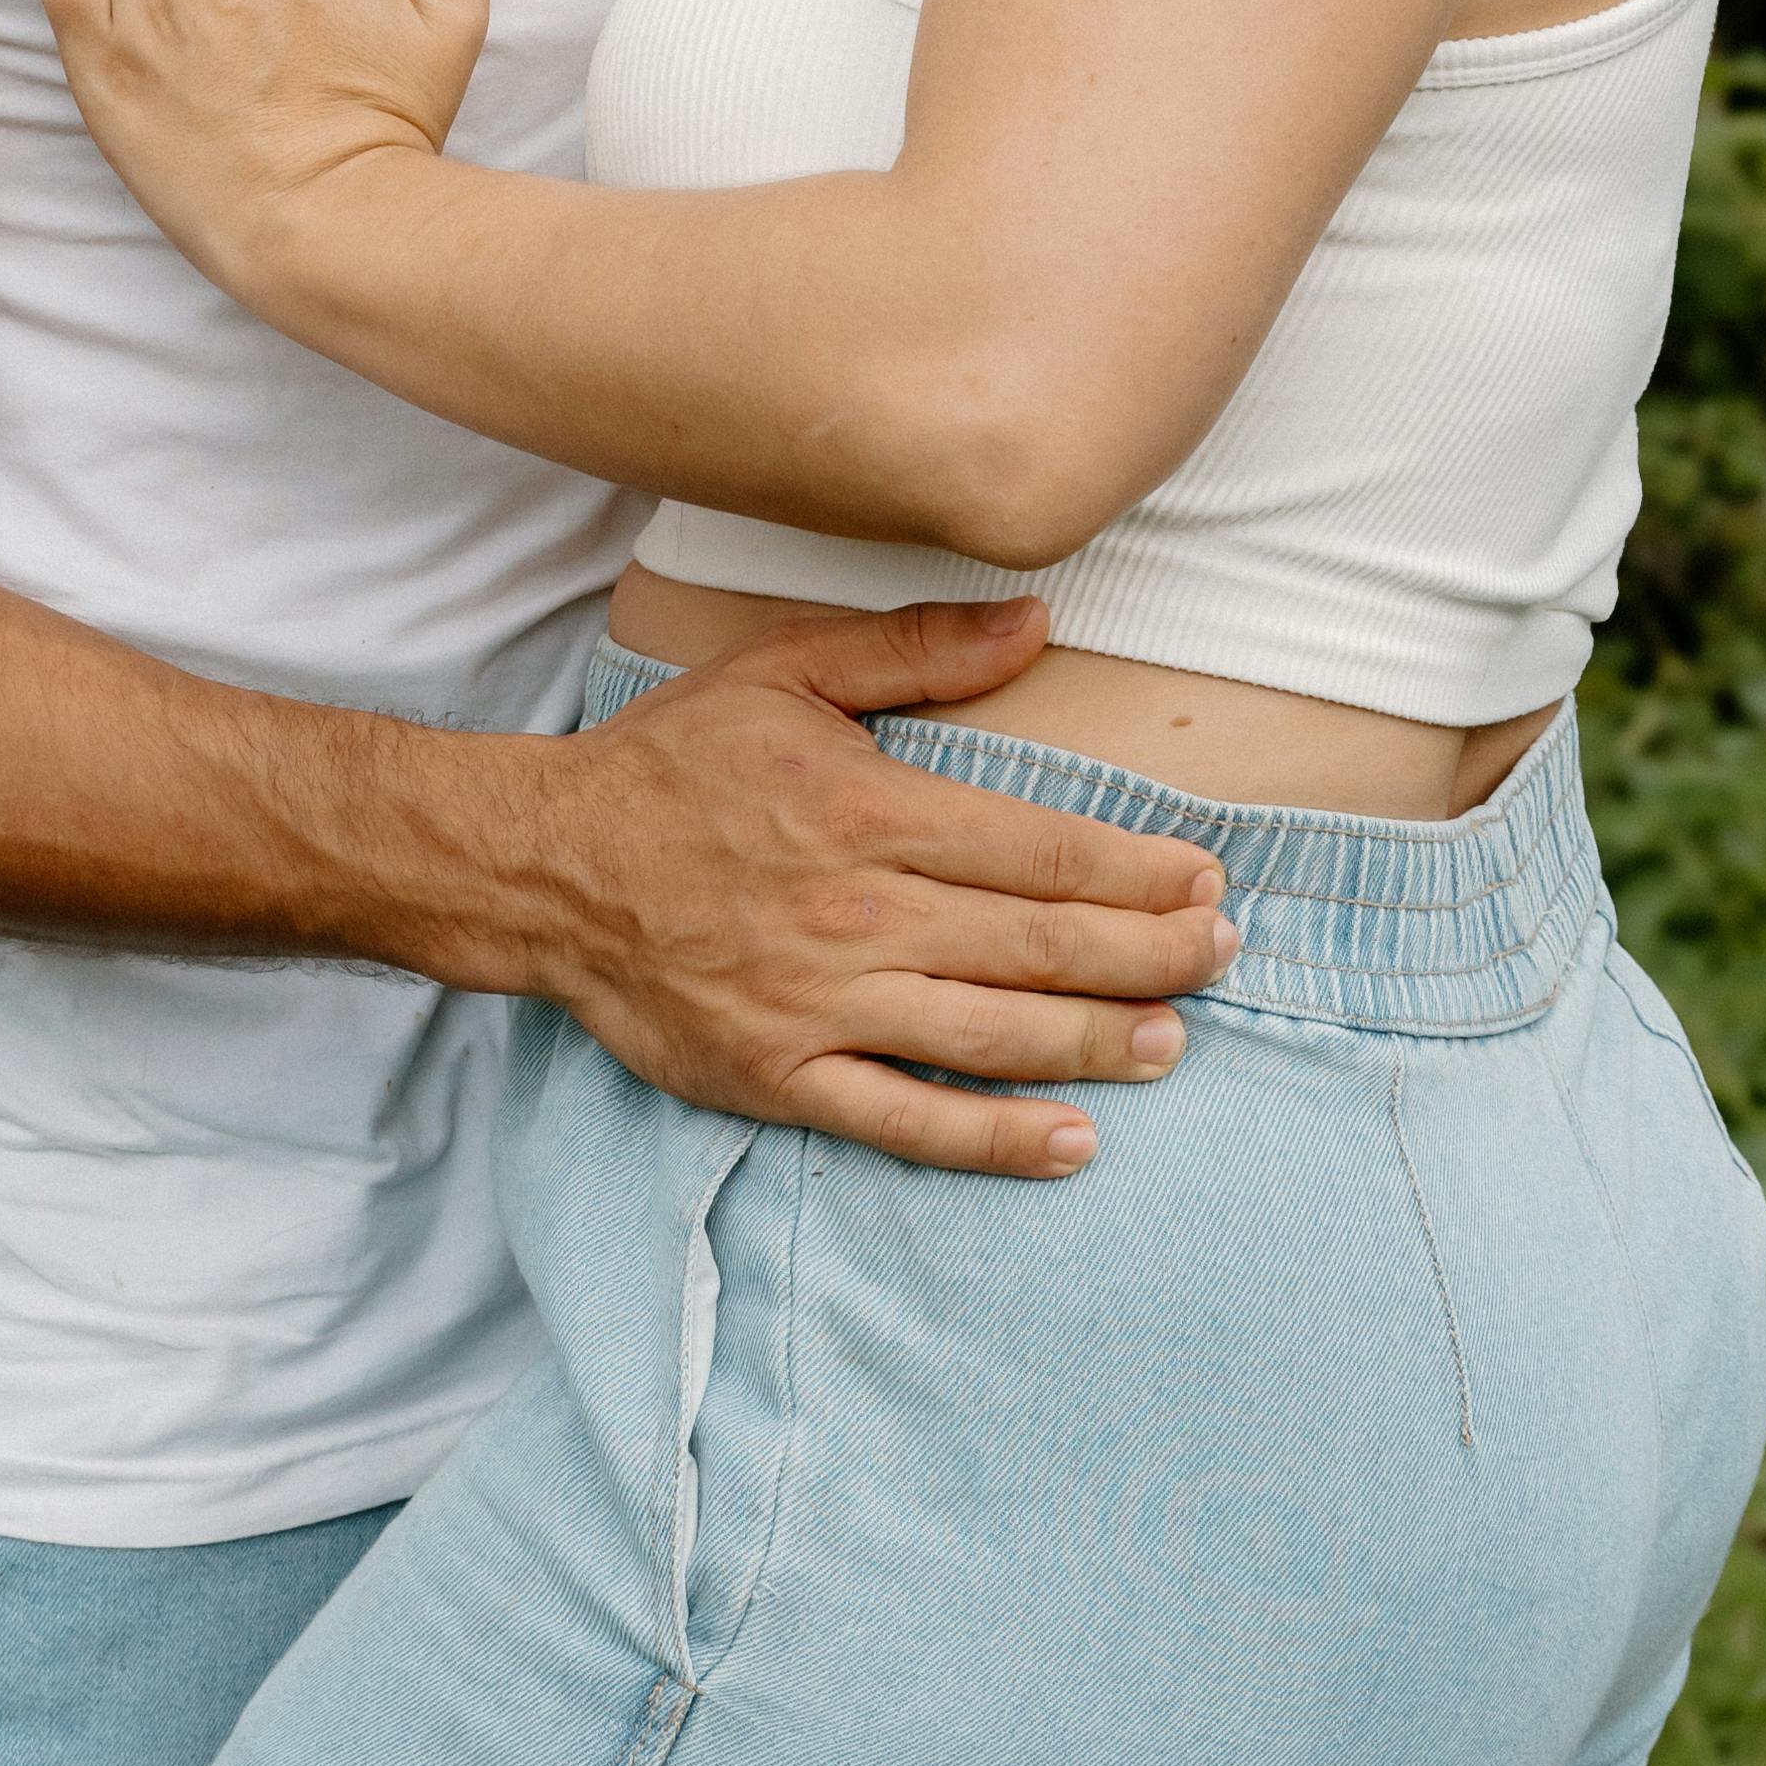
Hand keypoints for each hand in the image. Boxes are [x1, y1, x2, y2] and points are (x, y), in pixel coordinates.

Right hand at [469, 602, 1237, 1174]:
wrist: (544, 867)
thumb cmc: (671, 764)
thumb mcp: (783, 671)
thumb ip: (914, 647)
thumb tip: (1037, 622)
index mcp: (865, 809)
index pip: (1039, 848)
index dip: (1137, 870)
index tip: (1205, 881)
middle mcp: (854, 912)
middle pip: (1038, 944)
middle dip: (1150, 955)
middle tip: (1222, 957)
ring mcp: (817, 1004)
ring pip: (990, 1035)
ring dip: (1098, 1043)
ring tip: (1174, 1042)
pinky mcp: (780, 1075)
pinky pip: (905, 1120)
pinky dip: (995, 1140)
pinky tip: (1072, 1143)